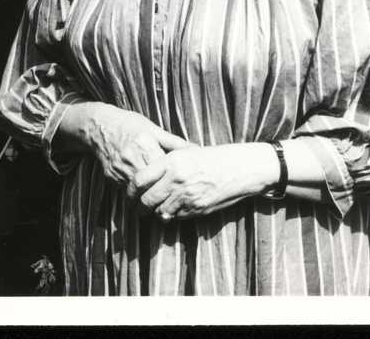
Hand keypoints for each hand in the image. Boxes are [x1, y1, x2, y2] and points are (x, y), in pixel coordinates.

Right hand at [75, 103, 188, 194]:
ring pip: (138, 191)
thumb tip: (196, 149)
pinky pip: (126, 190)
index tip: (183, 184)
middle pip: (151, 183)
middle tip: (175, 199)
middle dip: (163, 191)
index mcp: (145, 144)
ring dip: (150, 197)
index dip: (174, 178)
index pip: (164, 168)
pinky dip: (137, 195)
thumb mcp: (152, 128)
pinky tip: (145, 196)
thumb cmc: (129, 124)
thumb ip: (174, 142)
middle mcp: (131, 158)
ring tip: (162, 202)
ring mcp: (120, 169)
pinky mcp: (111, 176)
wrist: (99, 126)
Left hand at [135, 142, 279, 220]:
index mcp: (171, 161)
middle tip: (136, 210)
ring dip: (155, 213)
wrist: (240, 168)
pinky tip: (172, 211)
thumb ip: (165, 164)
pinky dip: (171, 216)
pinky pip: (176, 217)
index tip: (129, 195)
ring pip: (159, 211)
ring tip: (152, 212)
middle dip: (139, 208)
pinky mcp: (197, 208)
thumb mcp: (186, 152)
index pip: (140, 179)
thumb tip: (144, 176)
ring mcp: (187, 195)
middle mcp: (176, 178)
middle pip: (146, 199)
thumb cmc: (212, 158)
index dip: (131, 190)